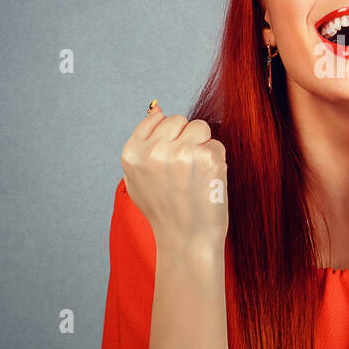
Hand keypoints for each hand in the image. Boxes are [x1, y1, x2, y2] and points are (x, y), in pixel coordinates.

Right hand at [119, 102, 228, 253]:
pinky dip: (216, 160)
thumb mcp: (138, 178)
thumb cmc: (164, 210)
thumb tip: (155, 108)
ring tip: (196, 174)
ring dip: (202, 146)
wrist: (187, 240)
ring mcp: (181, 152)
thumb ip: (143, 143)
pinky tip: (207, 181)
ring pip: (199, 126)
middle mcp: (154, 151)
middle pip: (178, 120)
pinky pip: (216, 143)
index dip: (168, 137)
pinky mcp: (207, 157)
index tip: (170, 159)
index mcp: (132, 153)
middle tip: (184, 170)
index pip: (156, 119)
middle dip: (185, 139)